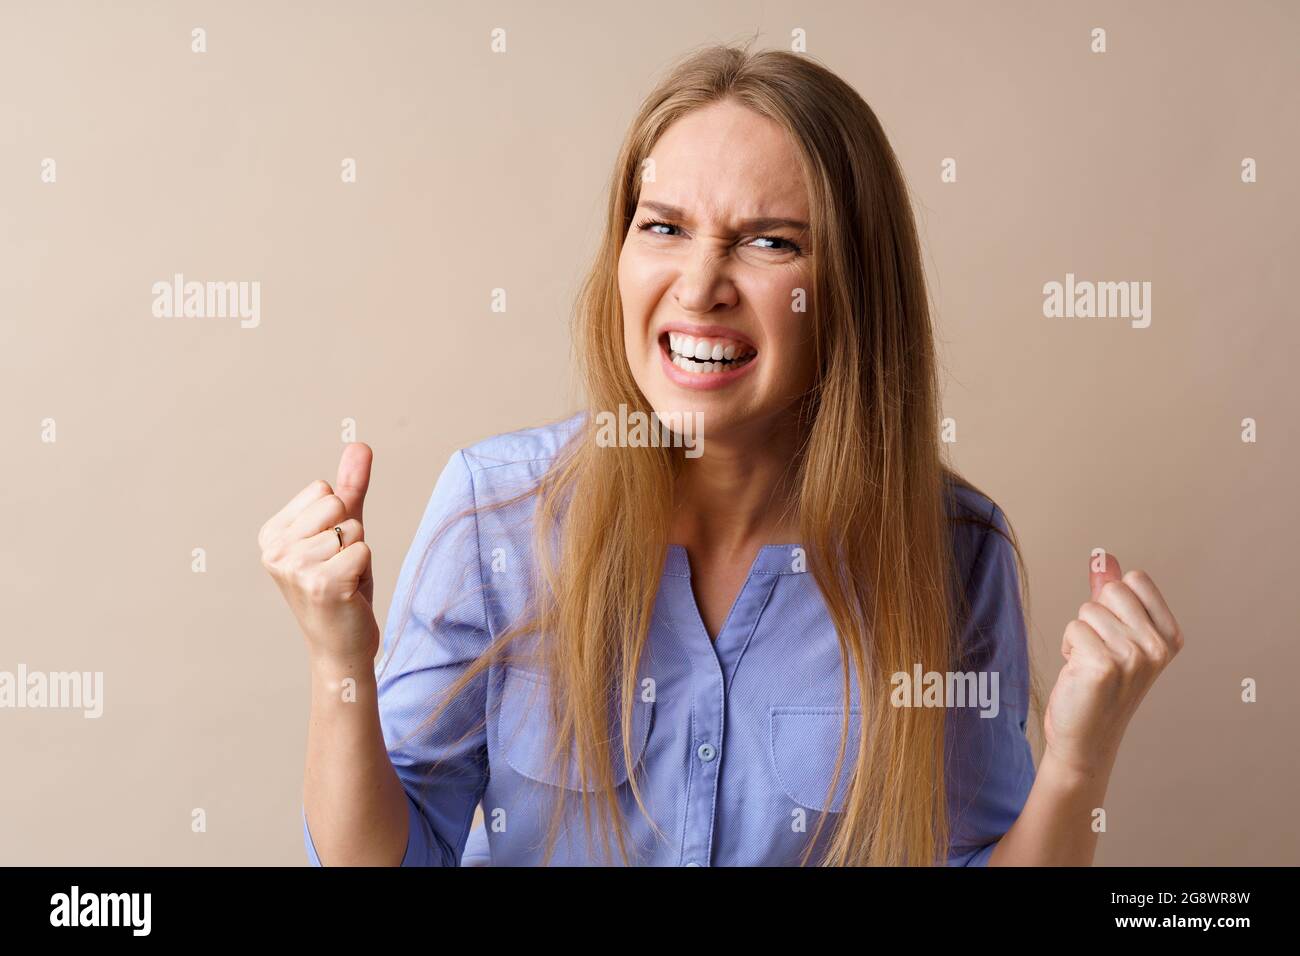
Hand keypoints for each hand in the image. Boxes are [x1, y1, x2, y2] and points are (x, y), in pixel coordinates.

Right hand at [258, 443, 379, 665]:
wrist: (341, 645)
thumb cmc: (342, 585)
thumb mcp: (344, 530)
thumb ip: (350, 487)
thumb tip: (360, 444)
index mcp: (271, 534)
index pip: (323, 491)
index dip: (338, 519)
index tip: (329, 552)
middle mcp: (275, 550)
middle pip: (336, 505)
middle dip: (350, 535)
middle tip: (340, 568)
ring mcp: (296, 568)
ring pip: (352, 529)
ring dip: (358, 556)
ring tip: (344, 581)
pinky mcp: (323, 584)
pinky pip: (364, 550)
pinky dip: (364, 570)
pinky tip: (349, 593)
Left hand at [1042, 551, 1183, 778]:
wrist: (1086, 738)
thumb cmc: (1099, 685)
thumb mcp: (1114, 634)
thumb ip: (1111, 594)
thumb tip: (1103, 558)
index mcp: (1170, 636)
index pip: (1134, 580)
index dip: (1113, 602)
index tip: (1116, 634)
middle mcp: (1158, 646)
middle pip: (1111, 590)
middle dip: (1094, 615)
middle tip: (1099, 651)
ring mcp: (1133, 656)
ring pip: (1087, 610)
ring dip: (1079, 635)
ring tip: (1089, 665)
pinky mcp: (1104, 665)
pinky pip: (1073, 628)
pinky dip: (1068, 647)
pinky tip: (1080, 674)